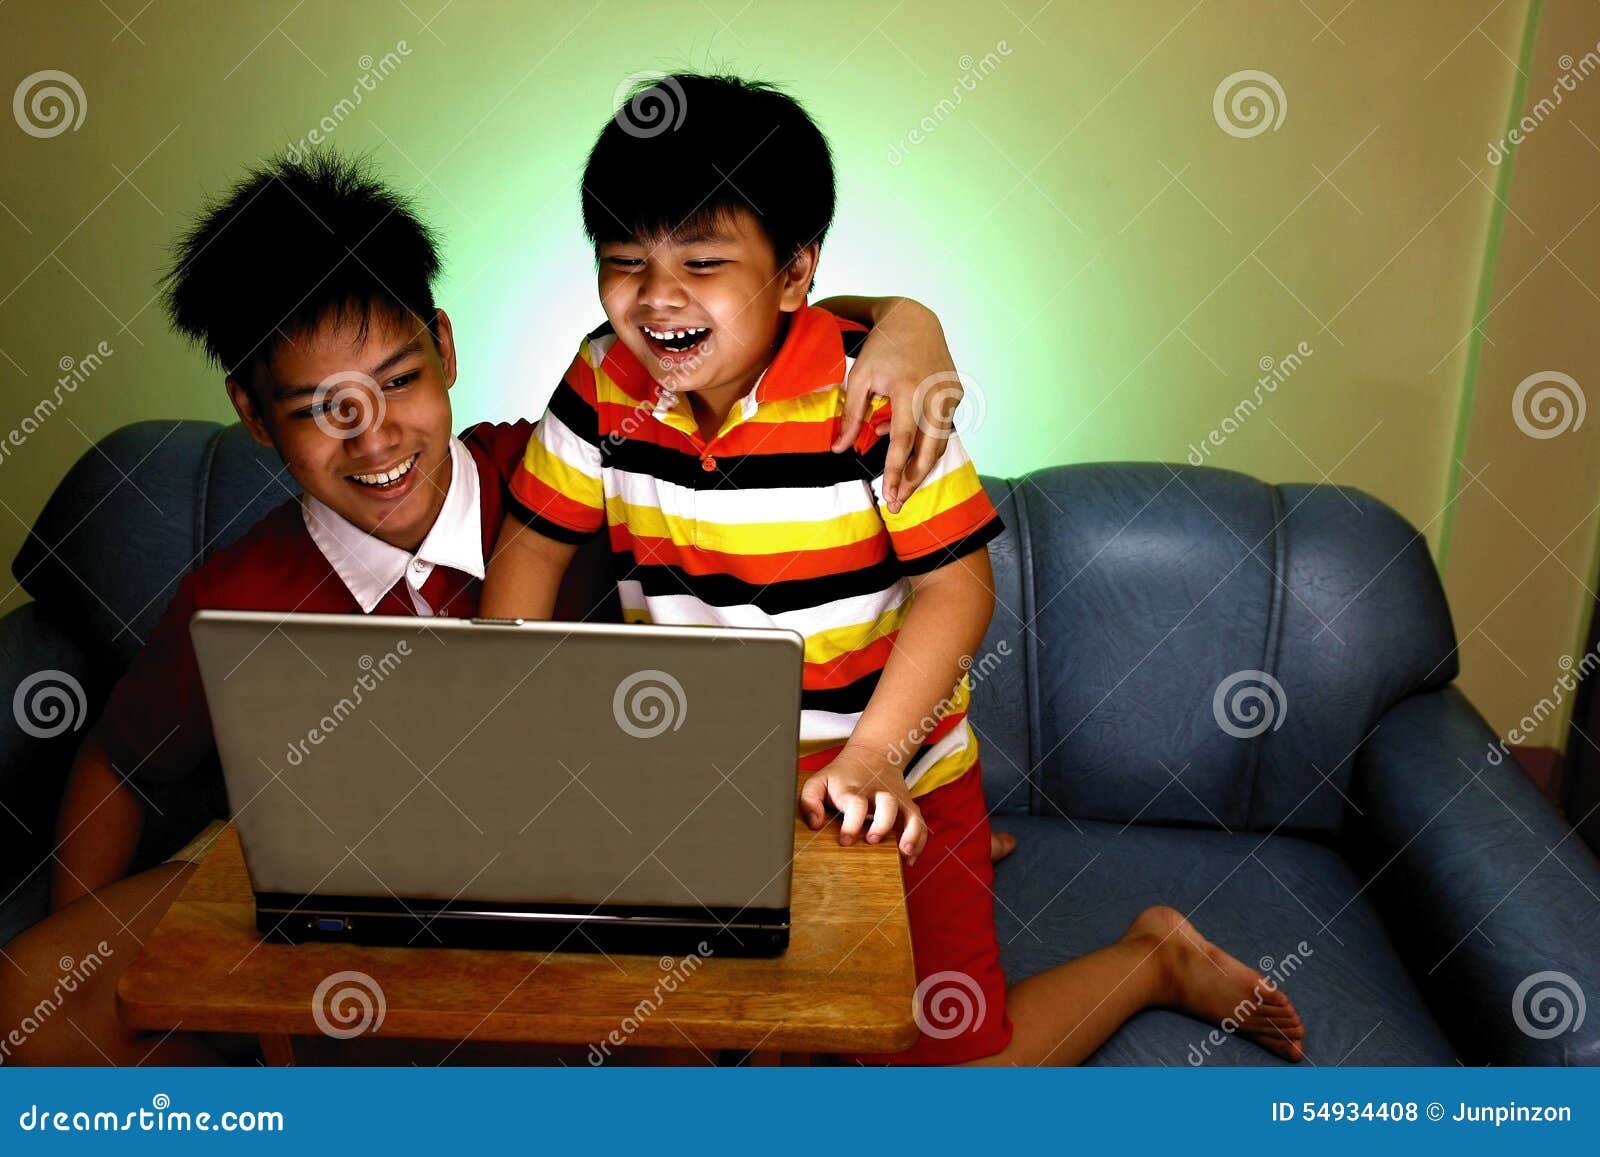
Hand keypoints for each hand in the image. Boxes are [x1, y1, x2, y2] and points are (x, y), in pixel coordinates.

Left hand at [798, 745, 929, 863]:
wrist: (872, 755)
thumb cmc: (842, 776)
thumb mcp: (819, 781)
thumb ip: (810, 801)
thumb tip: (815, 824)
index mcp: (854, 790)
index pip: (856, 804)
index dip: (851, 824)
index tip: (845, 841)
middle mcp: (879, 794)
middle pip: (887, 804)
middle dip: (882, 824)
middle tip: (872, 839)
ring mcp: (896, 800)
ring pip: (910, 813)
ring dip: (910, 833)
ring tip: (905, 852)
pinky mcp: (907, 806)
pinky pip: (919, 822)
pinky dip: (919, 840)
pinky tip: (910, 858)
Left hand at [831, 298, 960, 513]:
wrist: (914, 320)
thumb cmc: (881, 349)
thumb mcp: (859, 378)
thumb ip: (852, 416)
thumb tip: (838, 450)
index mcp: (909, 389)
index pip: (903, 441)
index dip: (894, 471)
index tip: (887, 495)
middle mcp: (935, 394)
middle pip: (928, 450)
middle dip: (913, 481)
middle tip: (897, 505)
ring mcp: (950, 395)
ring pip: (939, 443)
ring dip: (921, 468)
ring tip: (901, 487)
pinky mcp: (956, 394)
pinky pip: (940, 427)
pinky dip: (924, 441)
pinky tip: (903, 447)